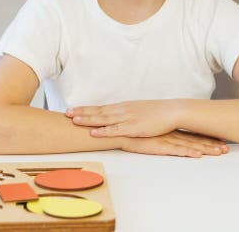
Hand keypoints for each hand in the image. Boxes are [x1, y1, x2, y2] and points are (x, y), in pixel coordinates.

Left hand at [66, 100, 181, 137]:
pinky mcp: (134, 128)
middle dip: (81, 112)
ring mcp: (128, 118)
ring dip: (88, 120)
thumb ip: (127, 113)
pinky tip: (94, 133)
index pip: (100, 107)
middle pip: (98, 111)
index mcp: (123, 106)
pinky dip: (104, 131)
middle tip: (66, 112)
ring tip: (74, 120)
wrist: (172, 111)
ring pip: (104, 119)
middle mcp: (123, 110)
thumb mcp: (139, 110)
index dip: (85, 109)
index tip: (72, 109)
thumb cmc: (158, 112)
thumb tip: (118, 117)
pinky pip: (116, 130)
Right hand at [120, 130, 228, 157]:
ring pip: (190, 145)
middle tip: (226, 149)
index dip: (207, 139)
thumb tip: (169, 137)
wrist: (119, 130)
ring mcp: (166, 140)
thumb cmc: (133, 133)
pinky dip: (188, 152)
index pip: (192, 135)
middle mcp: (171, 134)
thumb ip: (161, 134)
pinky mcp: (158, 146)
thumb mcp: (151, 133)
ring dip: (206, 149)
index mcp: (170, 131)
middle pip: (195, 140)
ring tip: (219, 152)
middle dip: (212, 145)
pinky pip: (176, 151)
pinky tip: (198, 155)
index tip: (220, 142)